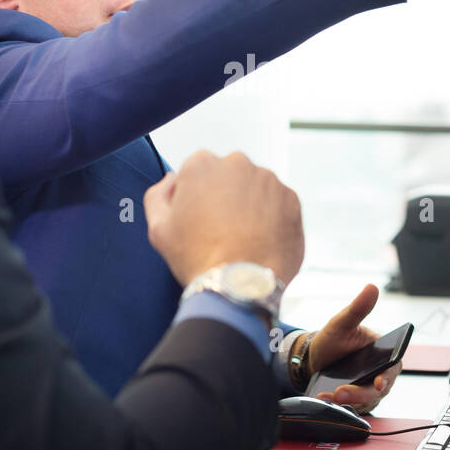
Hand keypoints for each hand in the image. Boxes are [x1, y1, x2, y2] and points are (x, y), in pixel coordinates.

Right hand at [144, 150, 303, 287]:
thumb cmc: (196, 258)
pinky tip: (260, 241)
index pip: (197, 172)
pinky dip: (272, 218)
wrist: (239, 286)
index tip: (198, 220)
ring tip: (242, 239)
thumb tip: (172, 180)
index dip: (196, 198)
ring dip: (250, 206)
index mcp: (201, 164)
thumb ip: (159, 194)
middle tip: (220, 231)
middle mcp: (237, 163)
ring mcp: (268, 180)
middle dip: (225, 196)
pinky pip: (278, 204)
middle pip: (228, 176)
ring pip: (255, 188)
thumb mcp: (158, 228)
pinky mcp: (291, 198)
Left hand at [307, 284, 400, 414]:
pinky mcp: (356, 402)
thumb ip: (357, 308)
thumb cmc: (333, 339)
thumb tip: (372, 288)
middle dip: (359, 394)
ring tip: (329, 396)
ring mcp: (368, 390)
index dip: (387, 378)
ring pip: (365, 402)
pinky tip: (325, 399)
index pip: (392, 368)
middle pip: (377, 390)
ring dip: (347, 401)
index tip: (377, 383)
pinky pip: (352, 407)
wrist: (314, 358)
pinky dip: (339, 405)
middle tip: (340, 392)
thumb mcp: (342, 322)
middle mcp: (380, 374)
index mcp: (385, 355)